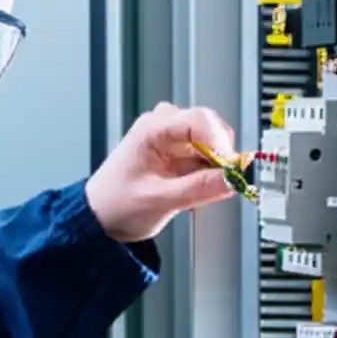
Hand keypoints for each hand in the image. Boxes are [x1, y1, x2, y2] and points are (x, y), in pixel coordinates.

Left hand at [85, 102, 237, 241]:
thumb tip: (234, 177)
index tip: (231, 166)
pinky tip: (195, 191)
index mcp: (152, 129)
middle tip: (223, 182)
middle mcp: (163, 127)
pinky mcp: (179, 155)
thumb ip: (200, 188)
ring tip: (199, 191)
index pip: (199, 119)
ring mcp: (172, 140)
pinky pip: (208, 159)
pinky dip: (209, 175)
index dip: (220, 142)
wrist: (102, 218)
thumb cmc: (116, 204)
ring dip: (215, 167)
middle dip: (221, 157)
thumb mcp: (160, 200)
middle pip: (211, 128)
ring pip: (213, 145)